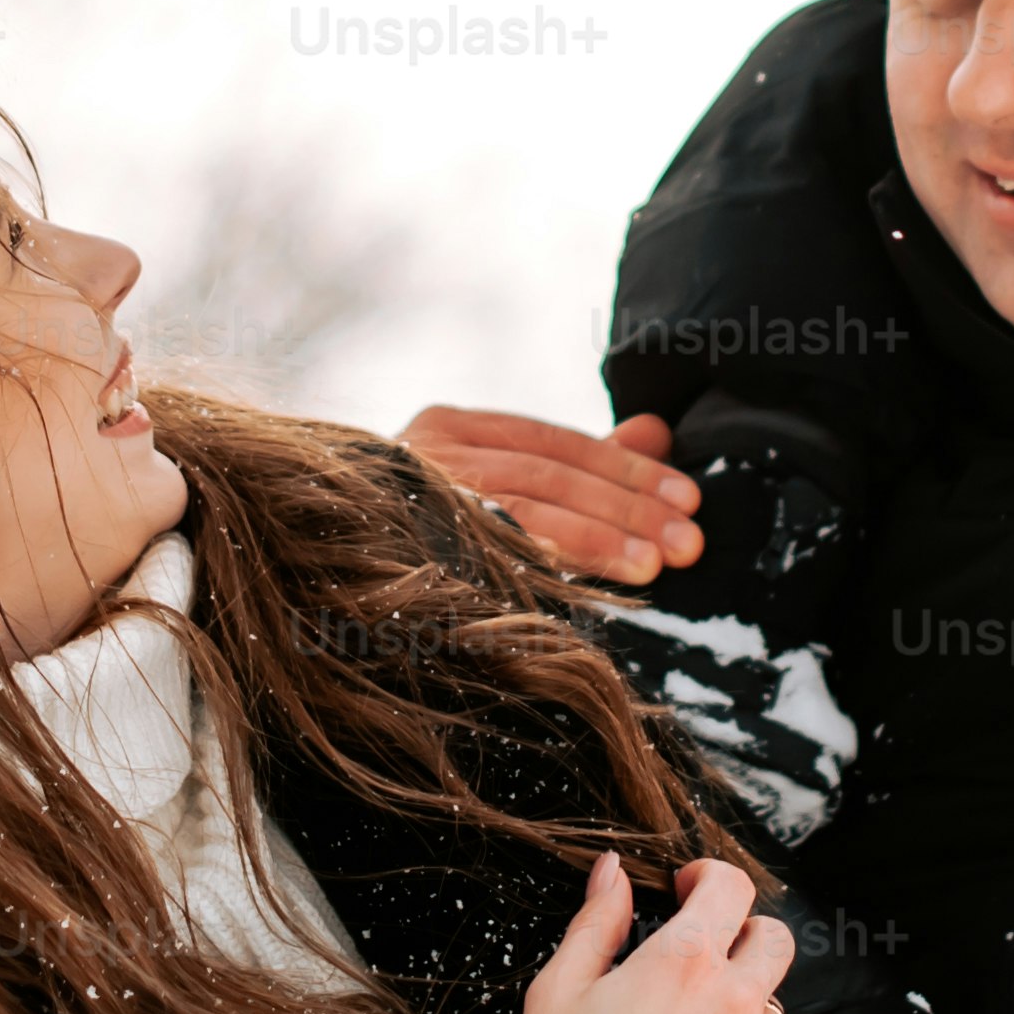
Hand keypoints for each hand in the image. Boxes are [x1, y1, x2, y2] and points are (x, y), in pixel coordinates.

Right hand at [404, 405, 703, 583]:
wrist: (324, 584)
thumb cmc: (432, 527)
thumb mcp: (511, 479)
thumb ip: (585, 459)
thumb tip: (659, 428)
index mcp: (451, 427)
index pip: (556, 442)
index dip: (627, 467)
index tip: (688, 497)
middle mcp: (427, 452)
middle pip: (548, 473)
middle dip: (628, 505)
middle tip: (689, 540)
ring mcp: (412, 497)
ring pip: (522, 507)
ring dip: (598, 535)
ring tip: (655, 564)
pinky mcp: (406, 540)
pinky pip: (486, 551)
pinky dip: (542, 563)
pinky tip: (590, 586)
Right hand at [516, 851, 793, 1013]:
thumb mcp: (560, 990)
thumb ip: (597, 922)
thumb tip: (613, 874)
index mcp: (684, 963)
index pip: (731, 888)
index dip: (710, 877)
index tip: (689, 888)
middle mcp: (734, 1003)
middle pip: (775, 940)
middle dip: (745, 933)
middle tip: (707, 950)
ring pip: (771, 1008)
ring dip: (741, 1007)